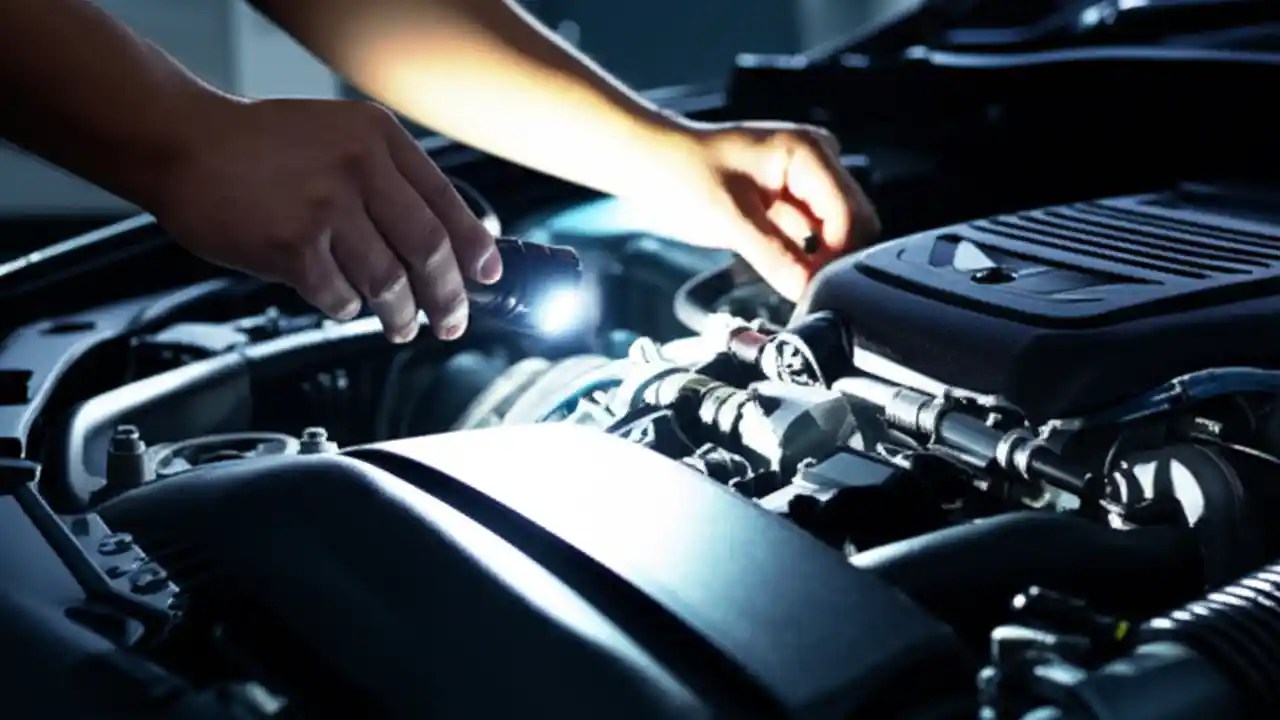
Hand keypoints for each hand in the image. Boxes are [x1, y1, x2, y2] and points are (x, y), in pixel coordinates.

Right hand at [151, 97, 500, 341]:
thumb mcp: (340, 136)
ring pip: (390, 282)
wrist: (184, 143)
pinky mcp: (293, 245)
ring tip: (401, 326)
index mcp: (379, 138)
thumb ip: (390, 178)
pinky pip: (339, 297)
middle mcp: (360, 167)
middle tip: (452, 322)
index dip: (475, 249)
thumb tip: (446, 238)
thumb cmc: (261, 147)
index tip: (487, 277)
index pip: (448, 203)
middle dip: (449, 298)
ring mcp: (326, 206)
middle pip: (429, 250)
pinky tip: (340, 302)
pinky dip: (345, 308)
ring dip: (401, 315)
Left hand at [667, 122, 880, 299]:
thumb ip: (773, 255)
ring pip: (835, 233)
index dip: (838, 255)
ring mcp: (805, 181)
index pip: (848, 213)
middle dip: (833, 258)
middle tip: (804, 291)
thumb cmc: (681, 172)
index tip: (820, 289)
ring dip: (817, 260)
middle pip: (853, 223)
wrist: (652, 162)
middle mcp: (816, 161)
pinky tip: (783, 270)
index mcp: (807, 152)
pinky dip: (802, 257)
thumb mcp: (728, 218)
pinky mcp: (791, 201)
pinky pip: (812, 236)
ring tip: (787, 279)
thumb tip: (807, 290)